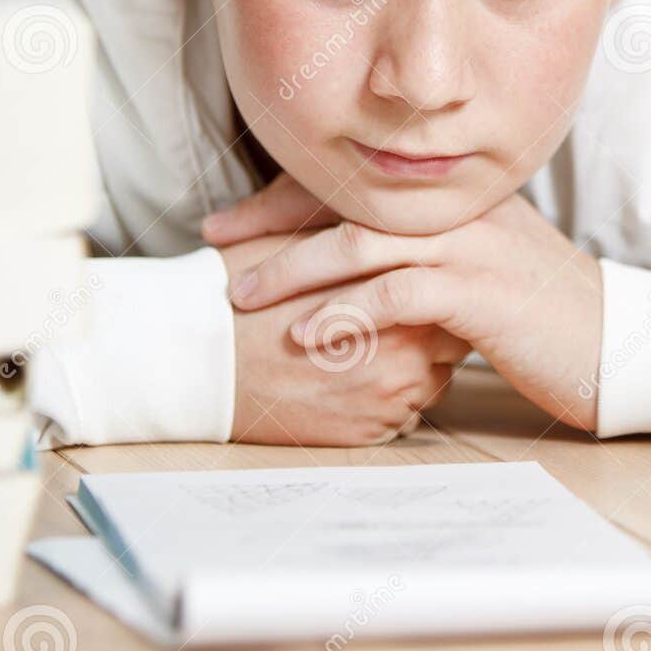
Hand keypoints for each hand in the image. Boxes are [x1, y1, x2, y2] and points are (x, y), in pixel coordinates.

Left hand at [213, 190, 602, 431]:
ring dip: (292, 270)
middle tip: (214, 248)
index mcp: (451, 197)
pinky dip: (346, 314)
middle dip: (269, 225)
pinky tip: (309, 337)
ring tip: (241, 296)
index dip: (283, 199)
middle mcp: (456, 209)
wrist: (616, 343)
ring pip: (360, 242)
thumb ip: (429, 257)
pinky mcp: (478, 293)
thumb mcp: (483, 271)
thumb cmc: (544, 314)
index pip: (352, 183)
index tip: (229, 224)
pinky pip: (397, 294)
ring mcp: (469, 247)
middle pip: (344, 202)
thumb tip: (361, 271)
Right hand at [217, 229, 472, 445]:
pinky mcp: (370, 433)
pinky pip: (404, 417)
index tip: (420, 279)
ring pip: (432, 382)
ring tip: (371, 349)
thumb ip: (368, 235)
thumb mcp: (309, 242)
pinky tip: (352, 381)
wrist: (197, 359)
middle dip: (432, 328)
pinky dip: (388, 401)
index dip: (435, 283)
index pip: (451, 292)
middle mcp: (408, 355)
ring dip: (414, 368)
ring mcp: (392, 400)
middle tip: (402, 315)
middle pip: (453, 342)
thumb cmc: (247, 293)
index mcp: (399, 298)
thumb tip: (407, 217)